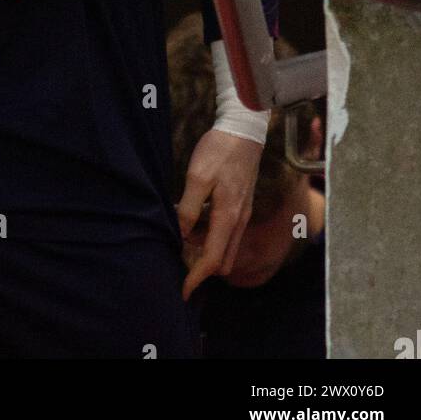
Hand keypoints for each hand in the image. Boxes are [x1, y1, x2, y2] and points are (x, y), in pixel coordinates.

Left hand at [175, 128, 263, 298]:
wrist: (244, 129)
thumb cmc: (220, 150)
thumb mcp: (198, 177)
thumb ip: (188, 208)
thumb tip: (179, 235)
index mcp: (228, 217)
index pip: (212, 259)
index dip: (196, 278)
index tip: (182, 290)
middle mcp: (239, 221)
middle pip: (221, 259)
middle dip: (201, 268)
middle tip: (177, 260)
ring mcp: (243, 214)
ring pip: (226, 248)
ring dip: (206, 253)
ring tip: (180, 242)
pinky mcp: (241, 206)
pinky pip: (227, 234)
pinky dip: (212, 238)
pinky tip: (193, 225)